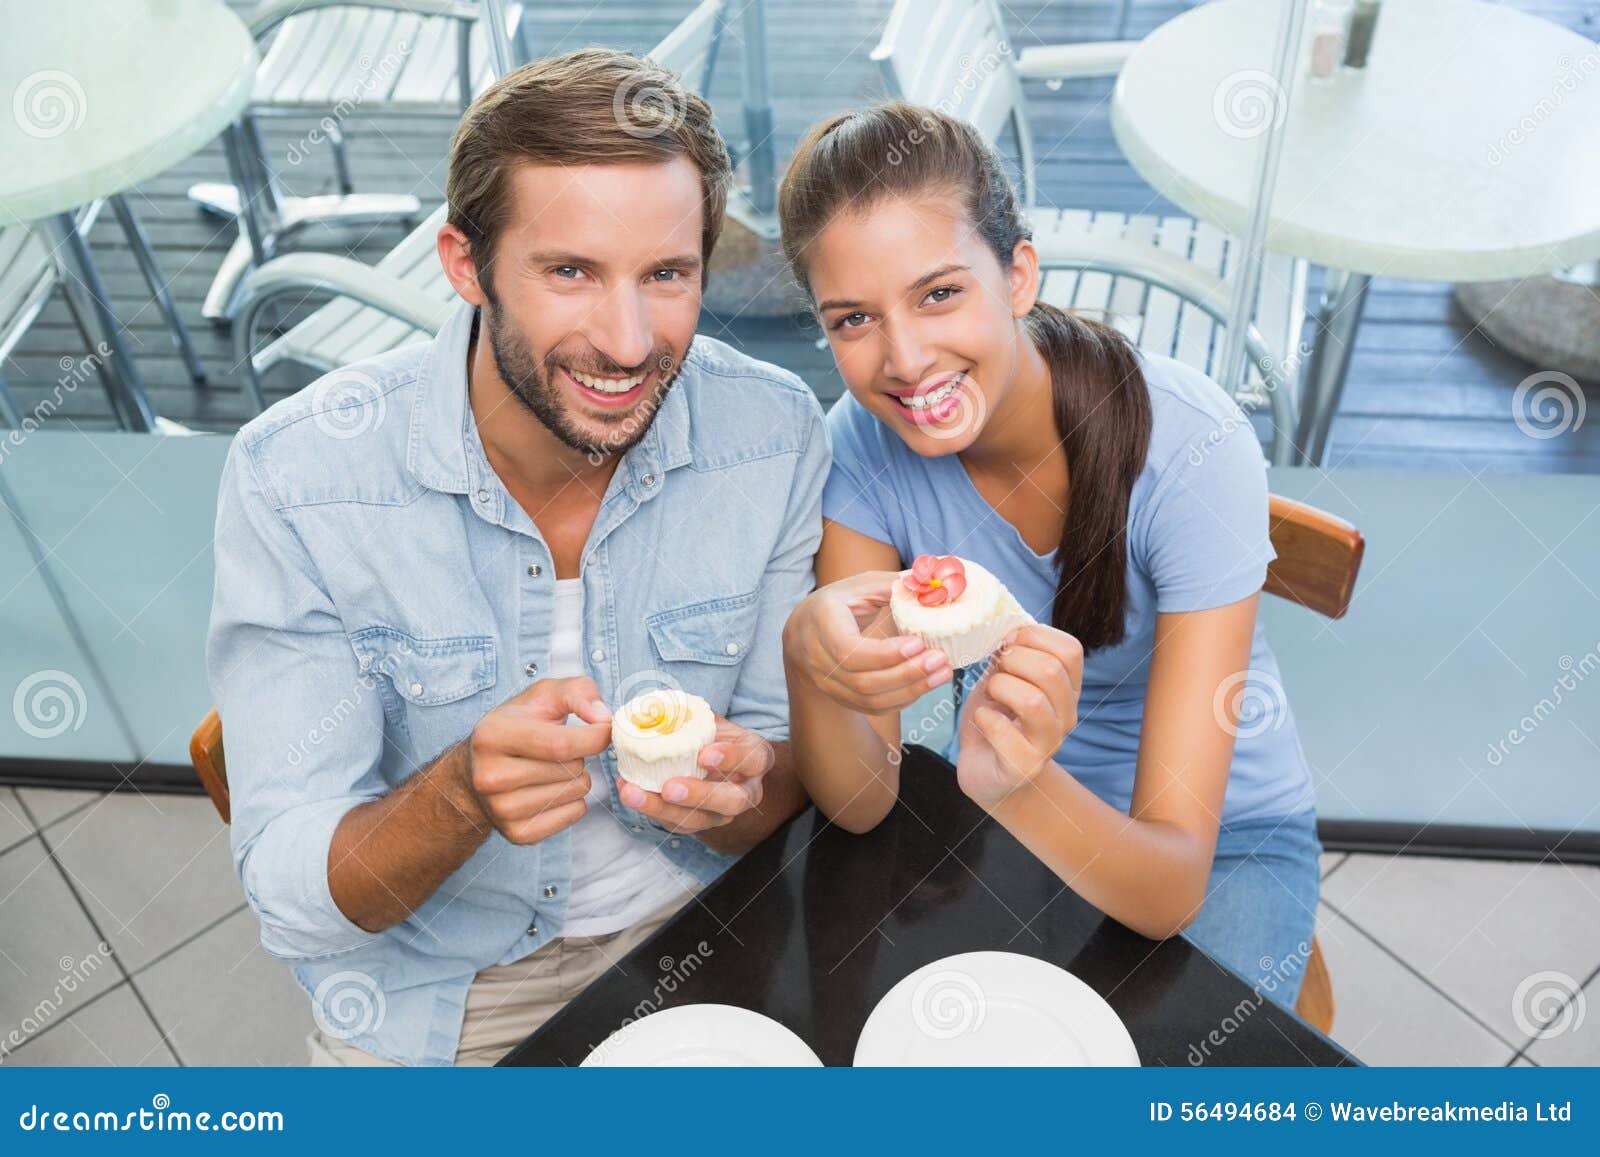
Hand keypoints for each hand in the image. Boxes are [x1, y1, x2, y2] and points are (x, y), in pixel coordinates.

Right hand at [466, 677, 611, 844]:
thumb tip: (603, 717)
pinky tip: (554, 789)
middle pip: (570, 770)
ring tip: (555, 768)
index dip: (595, 736)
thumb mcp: (542, 696)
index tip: (603, 730)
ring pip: (575, 793)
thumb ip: (578, 692)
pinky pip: (573, 815)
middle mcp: (491, 776)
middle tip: (563, 750)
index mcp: (493, 736)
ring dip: (578, 778)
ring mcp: (501, 809)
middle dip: (581, 756)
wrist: (478, 770)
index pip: (561, 744)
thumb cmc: (517, 726)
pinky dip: (574, 801)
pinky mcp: (516, 833)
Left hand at [617, 715, 774, 834]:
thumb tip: (658, 705)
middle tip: (669, 787)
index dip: (732, 758)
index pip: (754, 759)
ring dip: (664, 809)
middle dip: (699, 795)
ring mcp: (724, 812)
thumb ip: (694, 714)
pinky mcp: (700, 823)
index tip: (704, 754)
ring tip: (634, 794)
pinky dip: (652, 809)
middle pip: (733, 801)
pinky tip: (630, 792)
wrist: (718, 764)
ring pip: (701, 819)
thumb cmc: (714, 736)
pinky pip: (678, 824)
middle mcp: (746, 790)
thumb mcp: (713, 721)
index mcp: (755, 758)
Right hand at [783, 570, 950, 714]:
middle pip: (863, 681)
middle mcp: (818, 660)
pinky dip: (902, 700)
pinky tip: (925, 685)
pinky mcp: (841, 698)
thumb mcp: (859, 586)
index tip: (917, 643)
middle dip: (907, 674)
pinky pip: (873, 708)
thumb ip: (893, 585)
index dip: (884, 654)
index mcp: (821, 623)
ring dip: (911, 690)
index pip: (849, 650)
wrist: (803, 632)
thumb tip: (933, 580)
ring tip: (941, 673)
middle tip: (939, 660)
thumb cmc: (838, 604)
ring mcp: (827, 684)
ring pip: (870, 700)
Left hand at [956, 624, 1082, 807]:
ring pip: (1032, 701)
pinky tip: (982, 721)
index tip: (1008, 641)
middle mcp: (1066, 715)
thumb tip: (1008, 623)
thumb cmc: (996, 718)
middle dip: (1012, 660)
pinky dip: (985, 719)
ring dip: (999, 688)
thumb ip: (1011, 654)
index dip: (1035, 636)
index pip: (1070, 650)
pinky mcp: (1024, 767)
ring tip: (989, 695)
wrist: (986, 772)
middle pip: (1051, 671)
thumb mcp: (1004, 678)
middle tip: (995, 671)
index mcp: (1066, 688)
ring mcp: (1048, 744)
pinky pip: (1006, 734)